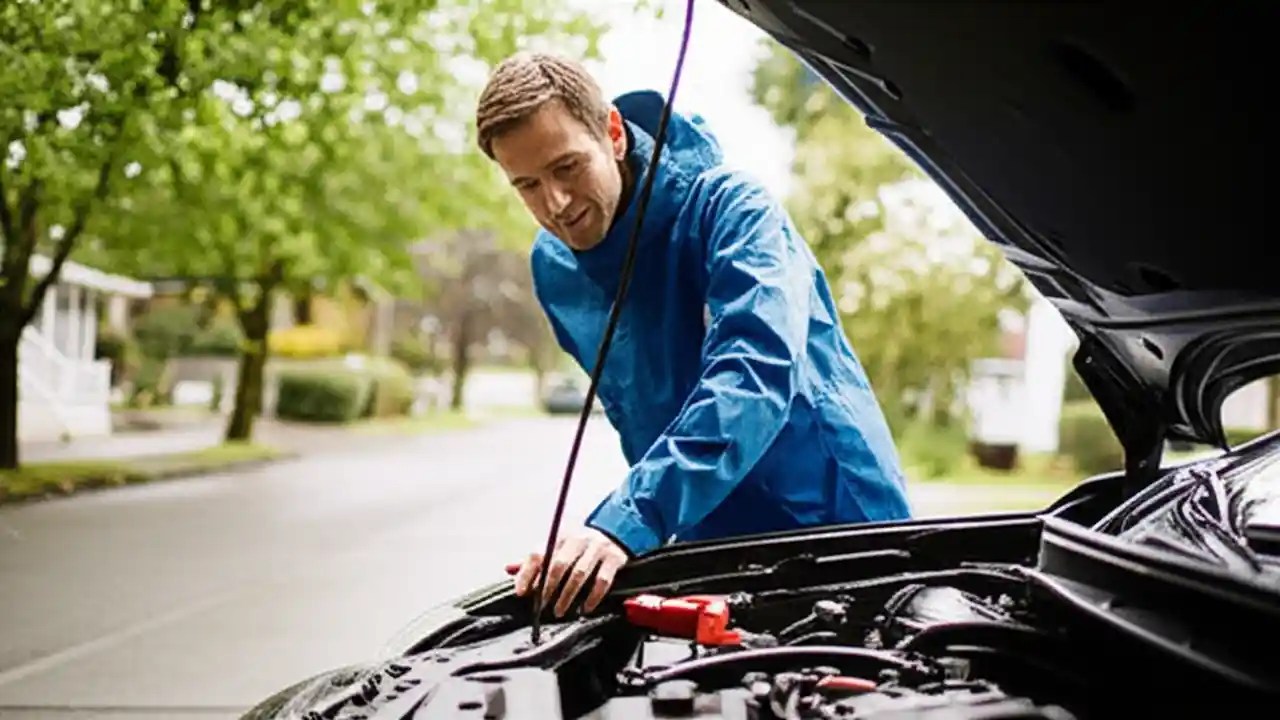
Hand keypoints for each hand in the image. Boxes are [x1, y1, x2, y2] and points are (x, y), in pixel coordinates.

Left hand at [509, 527, 628, 616]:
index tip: (521, 593)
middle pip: (559, 565)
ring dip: (567, 596)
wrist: (617, 529)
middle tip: (541, 607)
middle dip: (548, 588)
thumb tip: (508, 569)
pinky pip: (602, 581)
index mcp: (560, 536)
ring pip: (579, 574)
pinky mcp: (614, 558)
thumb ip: (535, 559)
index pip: (539, 553)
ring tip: (559, 611)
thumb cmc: (580, 544)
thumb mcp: (558, 546)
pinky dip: (592, 597)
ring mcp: (597, 548)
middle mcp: (578, 539)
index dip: (527, 573)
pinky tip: (585, 609)